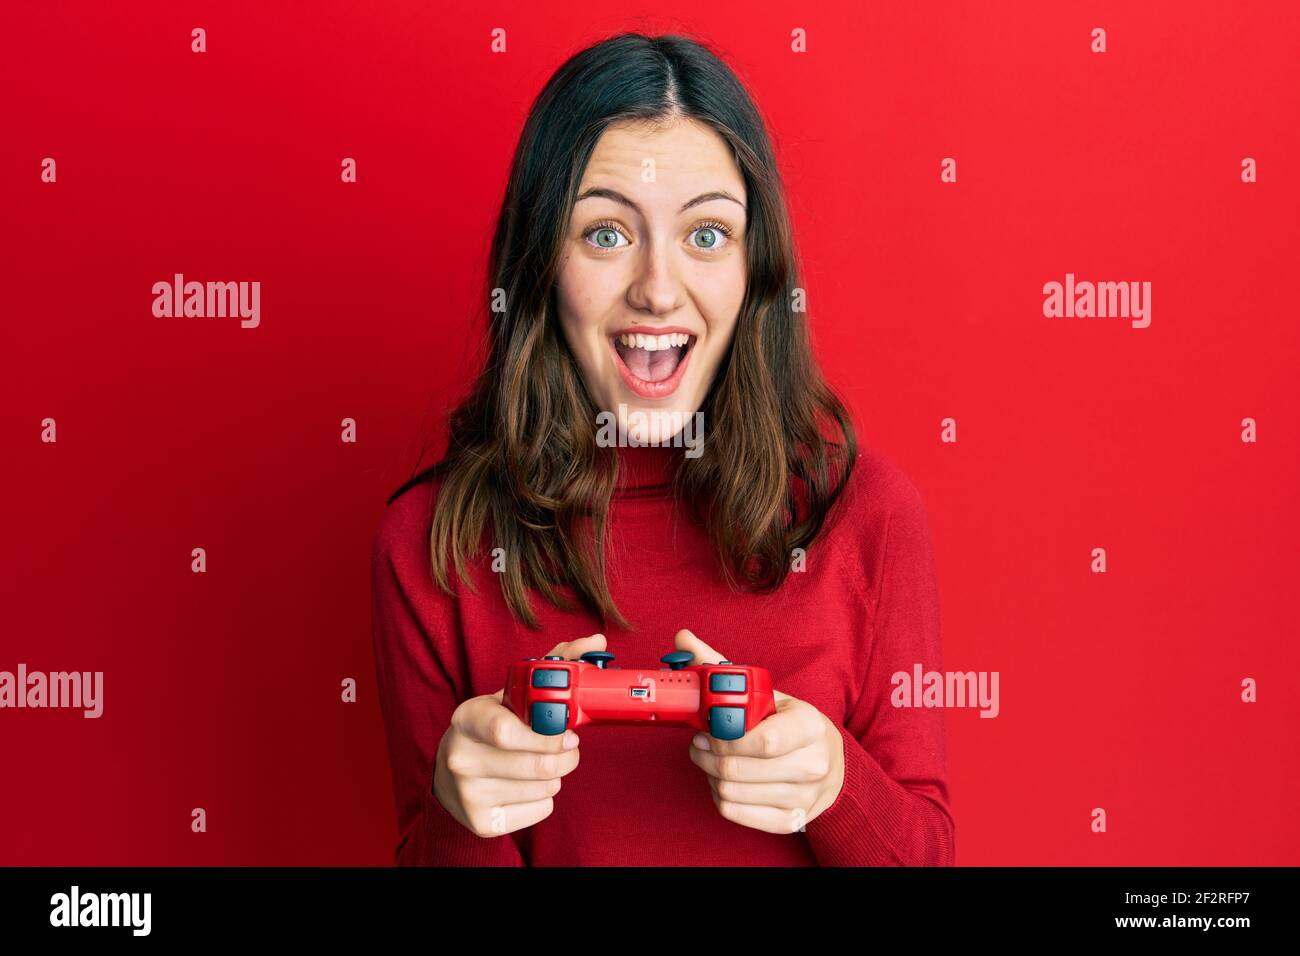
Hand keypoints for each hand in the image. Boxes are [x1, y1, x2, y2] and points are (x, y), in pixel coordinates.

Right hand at [432, 633, 606, 837]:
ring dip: (556, 776)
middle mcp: (460, 757)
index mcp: (467, 718)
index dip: (548, 736)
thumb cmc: (491, 727)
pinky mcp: (481, 824)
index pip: (507, 732)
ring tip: (542, 765)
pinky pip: (540, 811)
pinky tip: (526, 786)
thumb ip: (553, 663)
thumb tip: (596, 640)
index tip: (569, 732)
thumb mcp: (510, 694)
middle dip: (566, 757)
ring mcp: (468, 795)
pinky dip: (543, 798)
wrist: (450, 774)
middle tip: (569, 748)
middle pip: (536, 767)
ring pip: (544, 789)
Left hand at [677, 628, 845, 833]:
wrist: (830, 765)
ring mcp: (802, 797)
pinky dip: (719, 795)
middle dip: (706, 754)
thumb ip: (724, 668)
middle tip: (699, 742)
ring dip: (709, 774)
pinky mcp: (789, 821)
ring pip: (731, 791)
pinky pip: (735, 812)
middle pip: (738, 768)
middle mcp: (812, 764)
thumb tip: (683, 637)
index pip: (764, 741)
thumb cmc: (789, 724)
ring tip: (709, 758)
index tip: (709, 727)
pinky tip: (723, 780)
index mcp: (809, 726)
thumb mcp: (767, 694)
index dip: (725, 737)